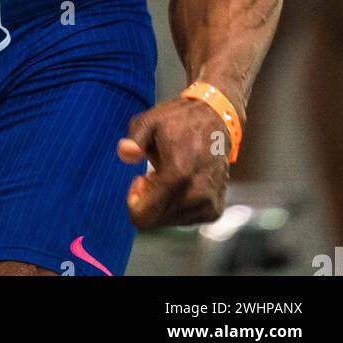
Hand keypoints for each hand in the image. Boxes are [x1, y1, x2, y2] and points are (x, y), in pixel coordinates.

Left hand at [117, 96, 231, 228]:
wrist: (217, 121)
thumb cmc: (180, 121)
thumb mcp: (149, 122)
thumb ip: (134, 140)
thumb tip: (125, 153)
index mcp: (179, 175)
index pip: (144, 216)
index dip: (134, 200)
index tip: (141, 178)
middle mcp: (197, 195)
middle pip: (155, 220)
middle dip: (148, 200)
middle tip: (153, 173)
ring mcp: (208, 205)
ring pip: (169, 221)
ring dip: (163, 203)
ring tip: (169, 174)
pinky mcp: (215, 210)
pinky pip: (185, 219)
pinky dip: (177, 205)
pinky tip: (181, 183)